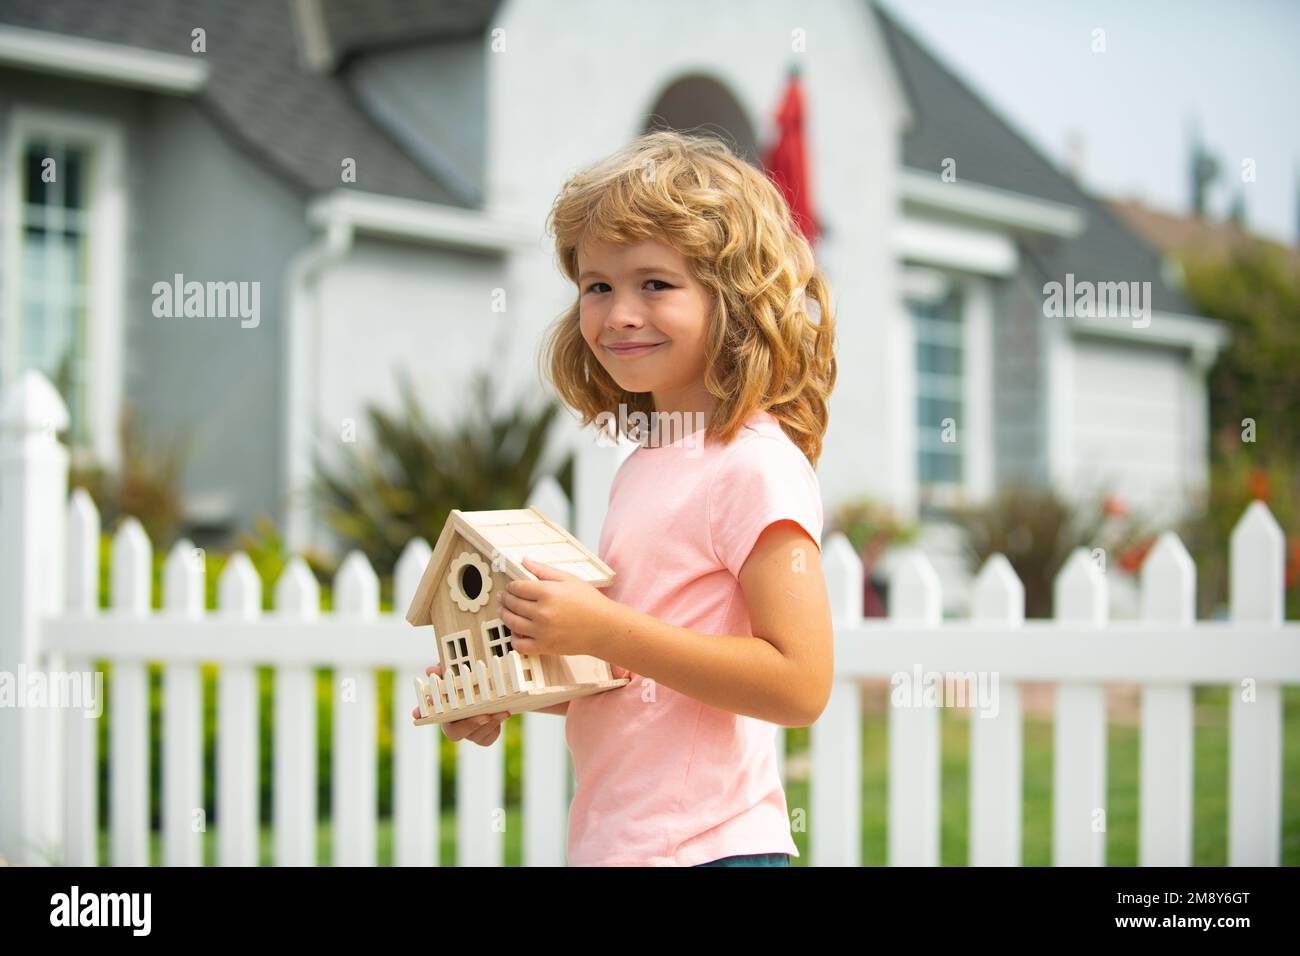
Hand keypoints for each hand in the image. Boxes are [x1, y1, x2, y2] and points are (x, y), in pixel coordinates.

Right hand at [411, 663, 509, 745]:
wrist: (496, 691)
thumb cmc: (471, 682)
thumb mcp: (459, 673)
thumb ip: (445, 671)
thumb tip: (431, 669)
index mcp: (444, 710)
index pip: (429, 714)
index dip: (423, 713)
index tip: (416, 713)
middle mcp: (454, 725)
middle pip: (455, 734)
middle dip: (469, 725)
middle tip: (483, 716)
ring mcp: (469, 733)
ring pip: (475, 736)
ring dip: (488, 724)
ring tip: (501, 711)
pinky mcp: (484, 738)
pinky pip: (488, 738)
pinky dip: (496, 726)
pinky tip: (503, 713)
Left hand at [496, 556, 620, 658]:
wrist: (605, 628)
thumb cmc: (591, 602)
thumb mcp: (569, 579)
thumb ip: (544, 570)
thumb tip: (525, 560)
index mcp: (548, 592)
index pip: (518, 587)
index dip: (511, 586)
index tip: (511, 586)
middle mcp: (542, 612)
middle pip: (513, 604)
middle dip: (505, 598)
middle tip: (503, 596)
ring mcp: (542, 631)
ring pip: (512, 623)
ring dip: (504, 615)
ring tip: (504, 611)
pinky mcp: (544, 647)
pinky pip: (520, 645)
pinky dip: (514, 638)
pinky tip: (516, 631)